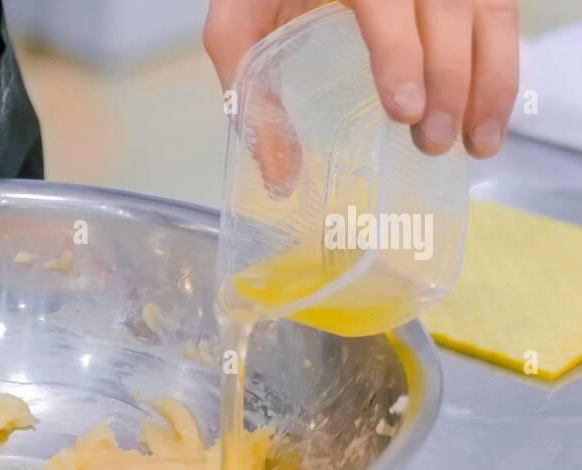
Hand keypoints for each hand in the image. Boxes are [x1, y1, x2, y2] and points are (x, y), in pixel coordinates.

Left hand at [205, 0, 519, 157]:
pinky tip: (492, 113)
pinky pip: (501, 14)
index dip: (400, 54)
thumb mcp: (240, 23)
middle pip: (448, 10)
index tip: (405, 109)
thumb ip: (248, 88)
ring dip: (492, 80)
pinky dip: (504, 64)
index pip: (387, 2)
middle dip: (450, 81)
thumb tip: (279, 177)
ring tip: (479, 144)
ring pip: (489, 12)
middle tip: (432, 144)